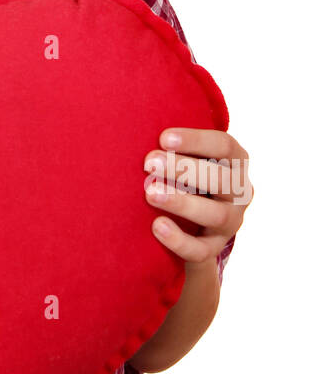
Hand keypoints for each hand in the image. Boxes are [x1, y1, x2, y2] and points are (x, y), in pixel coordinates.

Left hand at [142, 127, 252, 267]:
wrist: (191, 225)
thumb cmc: (183, 176)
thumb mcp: (187, 158)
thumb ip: (173, 146)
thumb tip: (134, 124)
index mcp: (235, 162)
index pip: (224, 146)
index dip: (195, 140)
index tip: (163, 138)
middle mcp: (240, 192)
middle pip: (220, 179)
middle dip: (183, 169)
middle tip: (148, 163)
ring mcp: (231, 222)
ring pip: (215, 214)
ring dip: (182, 202)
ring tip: (150, 193)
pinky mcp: (215, 249)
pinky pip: (201, 250)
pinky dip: (179, 240)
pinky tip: (157, 226)